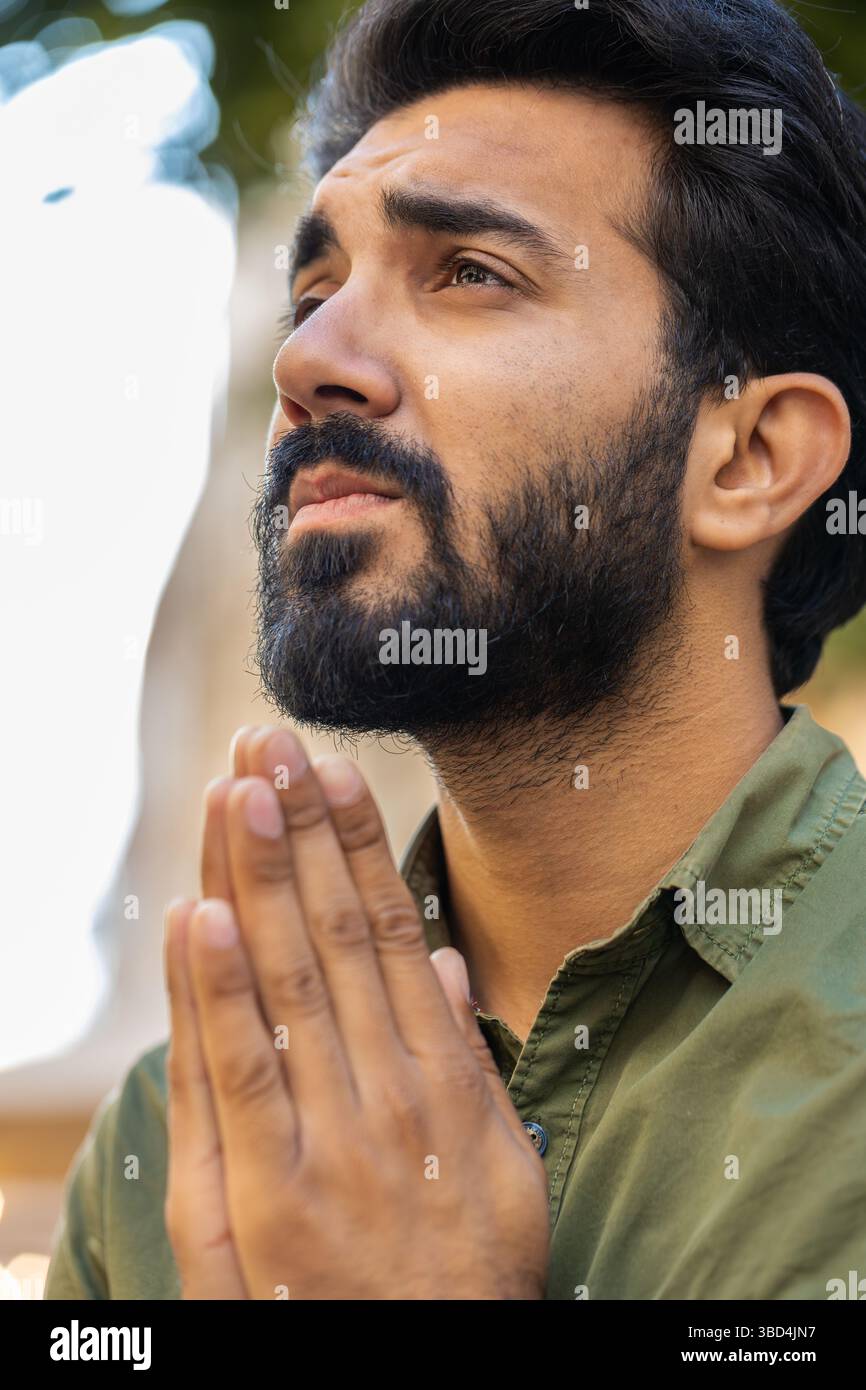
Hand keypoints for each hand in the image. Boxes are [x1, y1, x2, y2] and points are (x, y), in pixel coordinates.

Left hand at [165, 726, 549, 1299]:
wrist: (435, 1377)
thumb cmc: (466, 1270)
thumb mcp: (500, 1161)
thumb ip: (464, 1056)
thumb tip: (437, 962)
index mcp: (439, 1075)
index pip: (387, 932)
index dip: (356, 847)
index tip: (331, 773)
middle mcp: (386, 1091)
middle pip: (331, 936)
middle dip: (296, 834)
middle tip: (268, 747)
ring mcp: (326, 1138)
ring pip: (285, 984)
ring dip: (256, 881)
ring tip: (235, 793)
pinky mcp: (265, 1192)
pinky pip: (241, 1076)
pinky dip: (216, 995)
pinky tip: (201, 918)